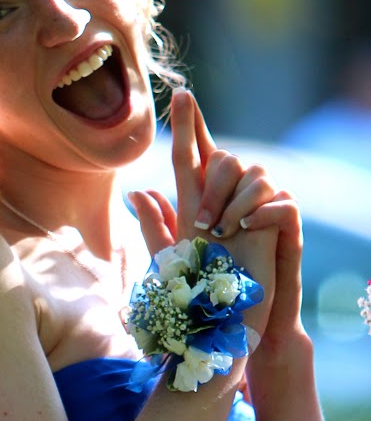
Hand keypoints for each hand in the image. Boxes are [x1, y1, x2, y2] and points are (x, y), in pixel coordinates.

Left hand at [127, 89, 280, 338]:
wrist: (233, 325)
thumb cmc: (201, 295)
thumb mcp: (173, 261)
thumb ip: (155, 227)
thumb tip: (137, 192)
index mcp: (200, 203)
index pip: (195, 155)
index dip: (189, 125)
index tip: (181, 95)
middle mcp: (230, 200)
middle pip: (224, 157)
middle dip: (212, 183)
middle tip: (202, 226)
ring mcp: (258, 211)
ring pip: (254, 174)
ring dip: (233, 202)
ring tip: (223, 234)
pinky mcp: (282, 228)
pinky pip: (280, 200)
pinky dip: (261, 211)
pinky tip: (246, 230)